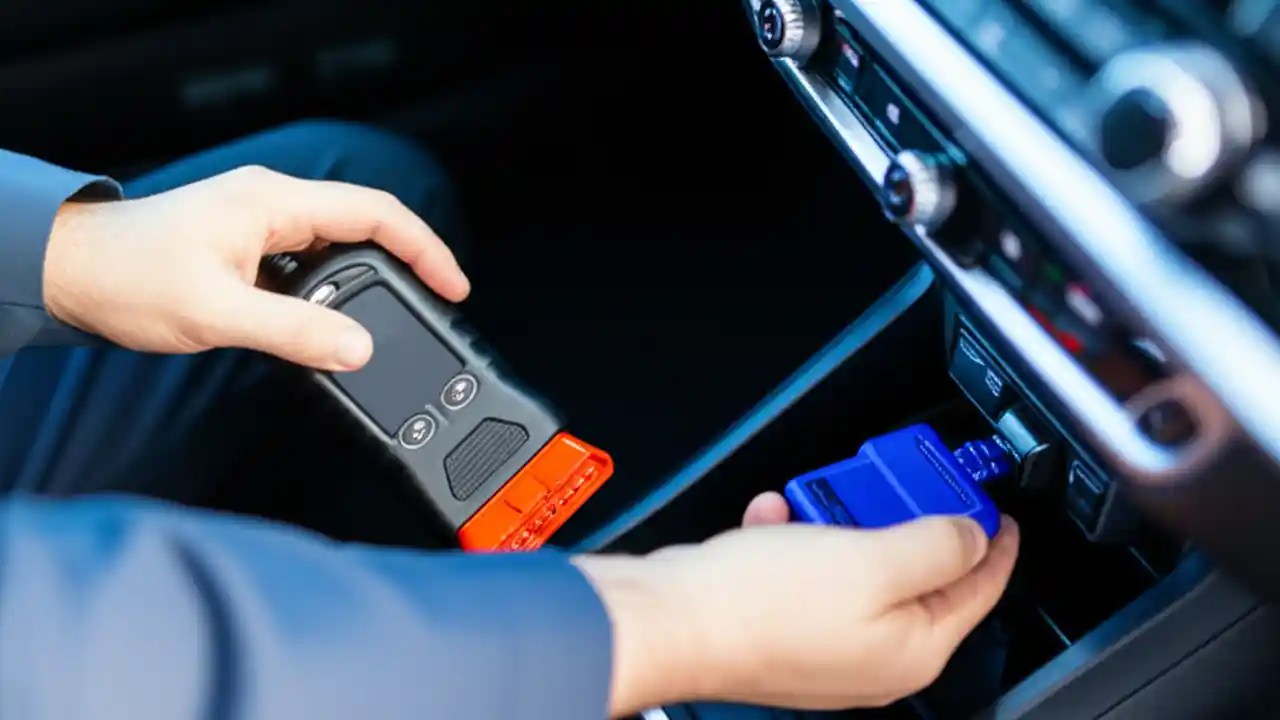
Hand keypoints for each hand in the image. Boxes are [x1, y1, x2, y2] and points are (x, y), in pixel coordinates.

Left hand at [43, 165, 468, 370]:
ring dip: (368, 282)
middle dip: (406, 266)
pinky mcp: (247, 247)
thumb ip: (294, 332)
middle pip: (364, 226)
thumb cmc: (127, 278)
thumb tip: (359, 349)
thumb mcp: (217, 313)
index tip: (453, 285)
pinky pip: (309, 264)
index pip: (374, 213)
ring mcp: (259, 224)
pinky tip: (334, 324)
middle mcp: (272, 205)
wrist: (69, 272)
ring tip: (393, 321)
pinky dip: (332, 292)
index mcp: (273, 203)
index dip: (424, 248)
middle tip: (434, 307)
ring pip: (337, 248)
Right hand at [576, 494, 1018, 715]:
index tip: (998, 509)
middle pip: (917, 575)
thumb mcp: (872, 558)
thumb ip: (937, 544)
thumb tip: (971, 535)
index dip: (995, 542)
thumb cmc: (762, 606)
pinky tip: (776, 521)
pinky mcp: (784, 628)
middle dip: (903, 521)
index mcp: (913, 650)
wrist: (673, 620)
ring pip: (858, 567)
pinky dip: (797, 540)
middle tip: (899, 484)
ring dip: (841, 524)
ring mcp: (827, 645)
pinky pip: (808, 572)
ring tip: (822, 500)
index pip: (980, 591)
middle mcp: (875, 657)